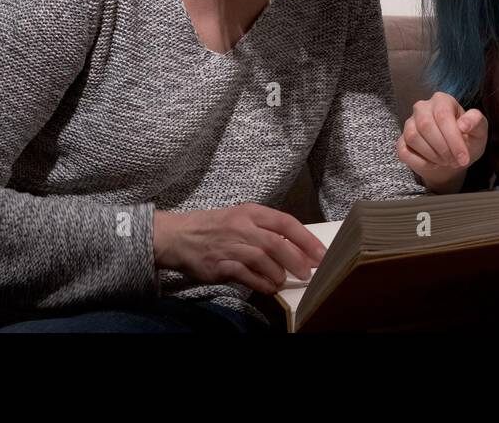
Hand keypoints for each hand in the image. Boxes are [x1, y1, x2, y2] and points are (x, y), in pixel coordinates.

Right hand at [153, 203, 325, 294]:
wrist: (177, 236)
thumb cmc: (215, 227)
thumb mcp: (241, 218)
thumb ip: (266, 230)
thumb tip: (297, 248)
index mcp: (251, 212)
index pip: (286, 222)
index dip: (306, 239)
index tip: (321, 253)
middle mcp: (242, 226)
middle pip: (277, 244)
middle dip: (297, 260)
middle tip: (308, 273)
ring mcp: (230, 246)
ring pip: (263, 260)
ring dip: (278, 274)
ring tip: (283, 280)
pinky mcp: (220, 265)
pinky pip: (246, 276)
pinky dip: (261, 284)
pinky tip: (269, 288)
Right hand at [395, 92, 487, 193]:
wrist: (454, 157)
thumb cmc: (467, 139)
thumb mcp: (479, 131)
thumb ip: (476, 122)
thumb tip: (463, 125)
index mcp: (442, 100)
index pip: (443, 116)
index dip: (453, 139)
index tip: (463, 158)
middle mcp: (422, 107)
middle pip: (426, 126)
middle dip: (443, 148)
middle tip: (455, 161)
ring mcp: (409, 123)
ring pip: (413, 137)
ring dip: (432, 155)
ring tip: (446, 161)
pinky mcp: (401, 141)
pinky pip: (404, 151)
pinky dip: (421, 162)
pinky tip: (433, 163)